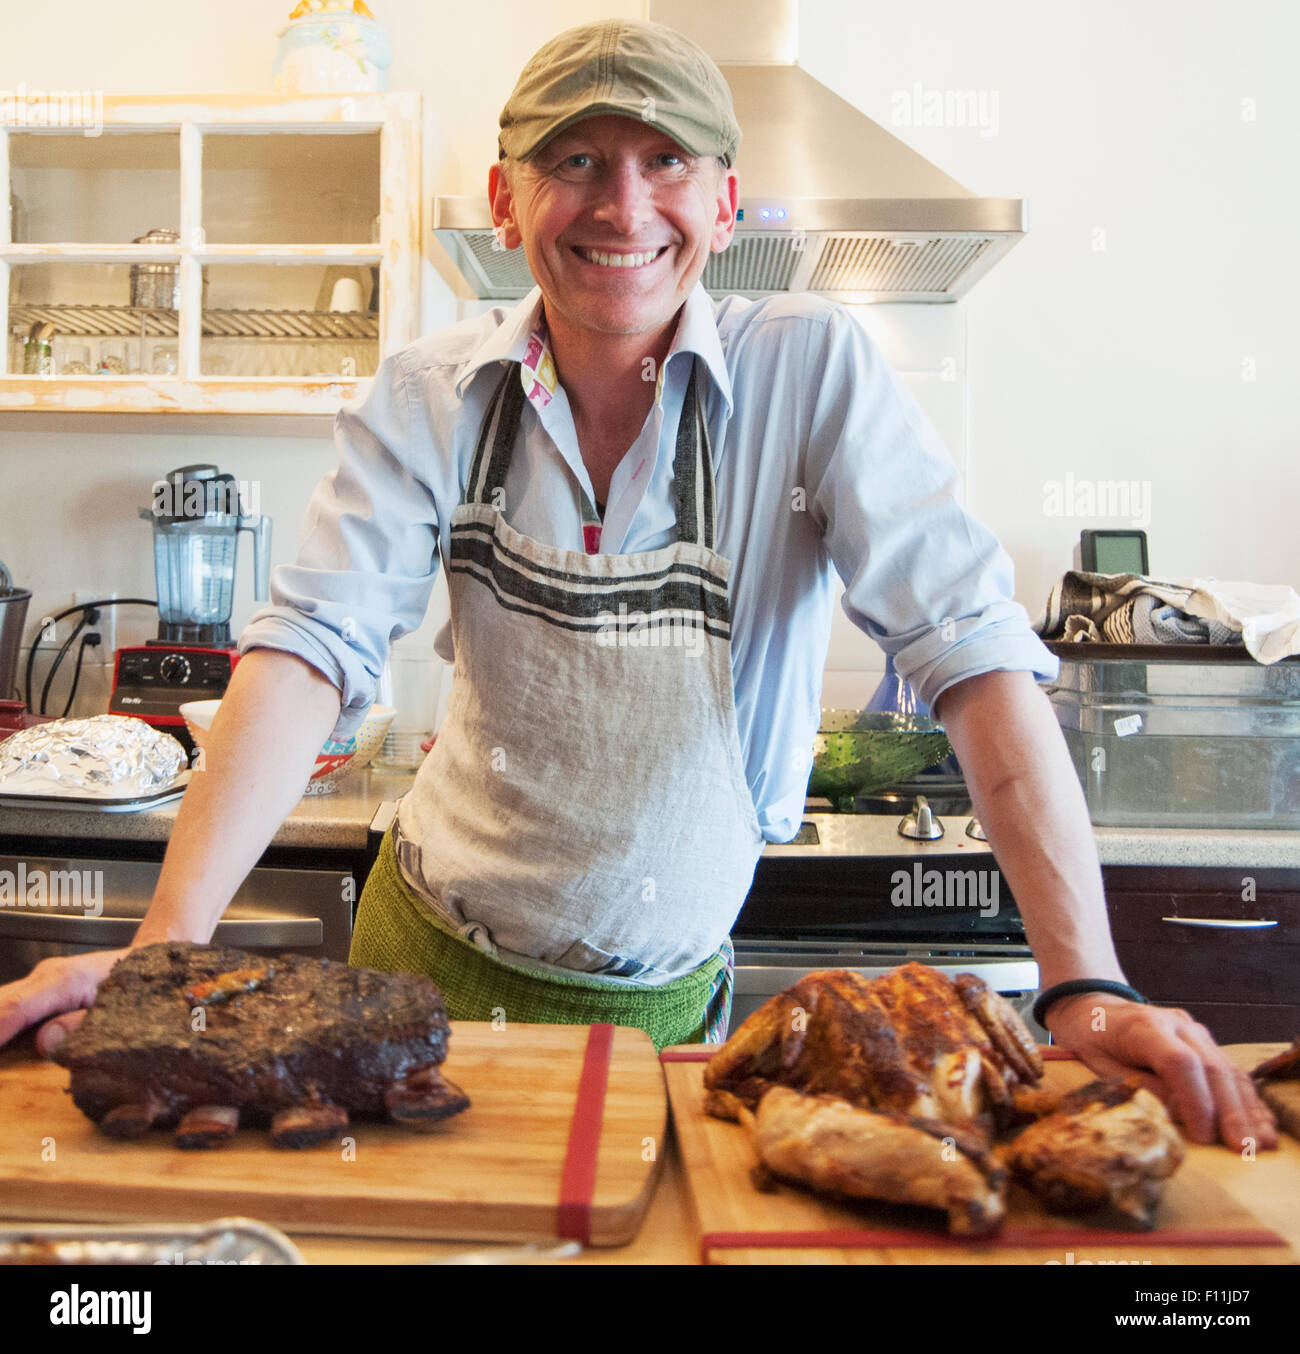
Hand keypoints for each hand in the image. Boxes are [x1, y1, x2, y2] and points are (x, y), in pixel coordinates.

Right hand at [0, 949, 127, 1056]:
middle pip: (0, 1002)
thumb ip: (80, 1026)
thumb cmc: (135, 985)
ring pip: (1, 1000)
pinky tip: (3, 1038)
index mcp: (65, 981)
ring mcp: (41, 979)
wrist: (150, 956)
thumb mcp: (116, 1010)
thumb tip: (42, 1043)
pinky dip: (1, 1018)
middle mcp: (46, 976)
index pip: (15, 1008)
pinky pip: (10, 1002)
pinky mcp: (40, 986)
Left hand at [1046, 992, 1278, 1151]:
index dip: (1196, 1101)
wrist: (1092, 1006)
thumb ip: (1136, 1087)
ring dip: (1247, 1109)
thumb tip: (1175, 1115)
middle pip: (1212, 1067)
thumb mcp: (1098, 1064)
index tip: (1203, 1137)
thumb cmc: (1090, 1038)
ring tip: (1260, 1143)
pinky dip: (1247, 1099)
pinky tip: (1261, 1124)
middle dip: (1230, 1112)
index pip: (1180, 1062)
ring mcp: (1194, 1030)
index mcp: (1143, 1027)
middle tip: (1241, 1148)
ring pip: (1229, 1069)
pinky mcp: (1204, 1041)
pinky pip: (1231, 1070)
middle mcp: (1176, 1024)